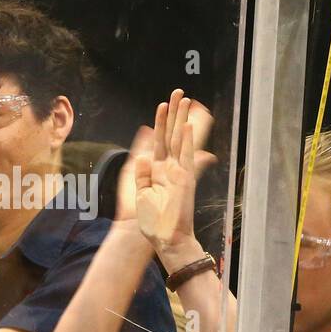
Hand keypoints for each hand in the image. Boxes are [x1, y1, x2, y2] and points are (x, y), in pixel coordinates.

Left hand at [134, 89, 214, 253]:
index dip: (161, 122)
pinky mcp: (184, 180)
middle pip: (172, 134)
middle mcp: (170, 168)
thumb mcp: (141, 194)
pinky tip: (188, 125)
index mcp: (159, 170)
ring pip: (180, 140)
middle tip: (180, 92)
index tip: (163, 104)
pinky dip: (187, 141)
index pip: (160, 140)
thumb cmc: (151, 222)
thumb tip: (143, 155)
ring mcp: (179, 172)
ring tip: (187, 99)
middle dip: (175, 113)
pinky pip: (185, 156)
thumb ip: (143, 174)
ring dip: (183, 119)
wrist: (160, 240)